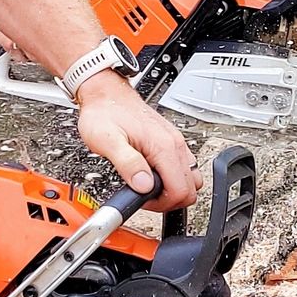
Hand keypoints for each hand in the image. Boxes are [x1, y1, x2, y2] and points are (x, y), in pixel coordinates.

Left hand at [73, 73, 200, 210]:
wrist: (106, 93)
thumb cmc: (104, 113)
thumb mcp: (107, 141)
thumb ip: (127, 164)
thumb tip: (143, 185)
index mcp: (163, 146)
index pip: (180, 190)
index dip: (163, 203)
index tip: (143, 201)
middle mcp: (174, 143)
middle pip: (191, 187)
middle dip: (170, 200)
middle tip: (146, 197)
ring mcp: (175, 142)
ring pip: (191, 178)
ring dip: (174, 189)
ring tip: (149, 188)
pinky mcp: (171, 141)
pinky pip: (184, 167)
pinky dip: (173, 177)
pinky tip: (153, 175)